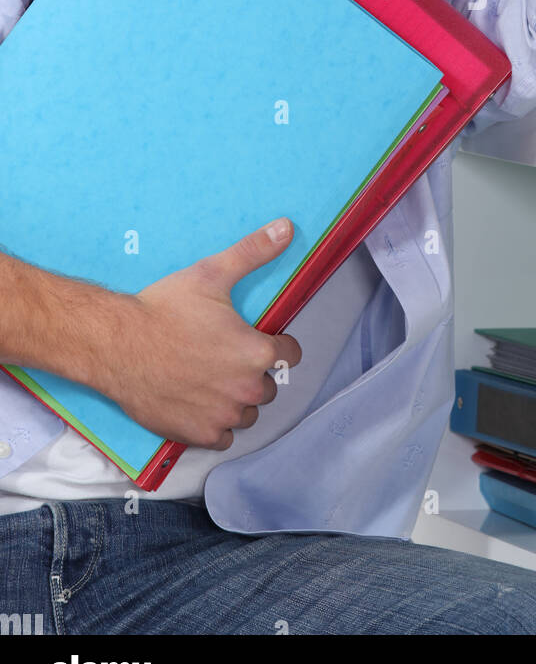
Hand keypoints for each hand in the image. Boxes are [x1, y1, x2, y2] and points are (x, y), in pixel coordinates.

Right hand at [102, 219, 301, 450]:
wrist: (117, 344)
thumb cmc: (165, 309)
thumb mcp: (212, 274)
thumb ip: (254, 251)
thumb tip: (286, 227)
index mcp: (258, 352)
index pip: (291, 354)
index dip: (277, 343)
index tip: (257, 338)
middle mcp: (247, 389)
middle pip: (269, 385)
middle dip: (254, 373)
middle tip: (226, 357)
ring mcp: (224, 415)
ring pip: (248, 413)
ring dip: (238, 400)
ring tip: (213, 379)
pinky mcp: (199, 435)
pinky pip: (224, 436)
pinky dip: (217, 424)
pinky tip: (200, 403)